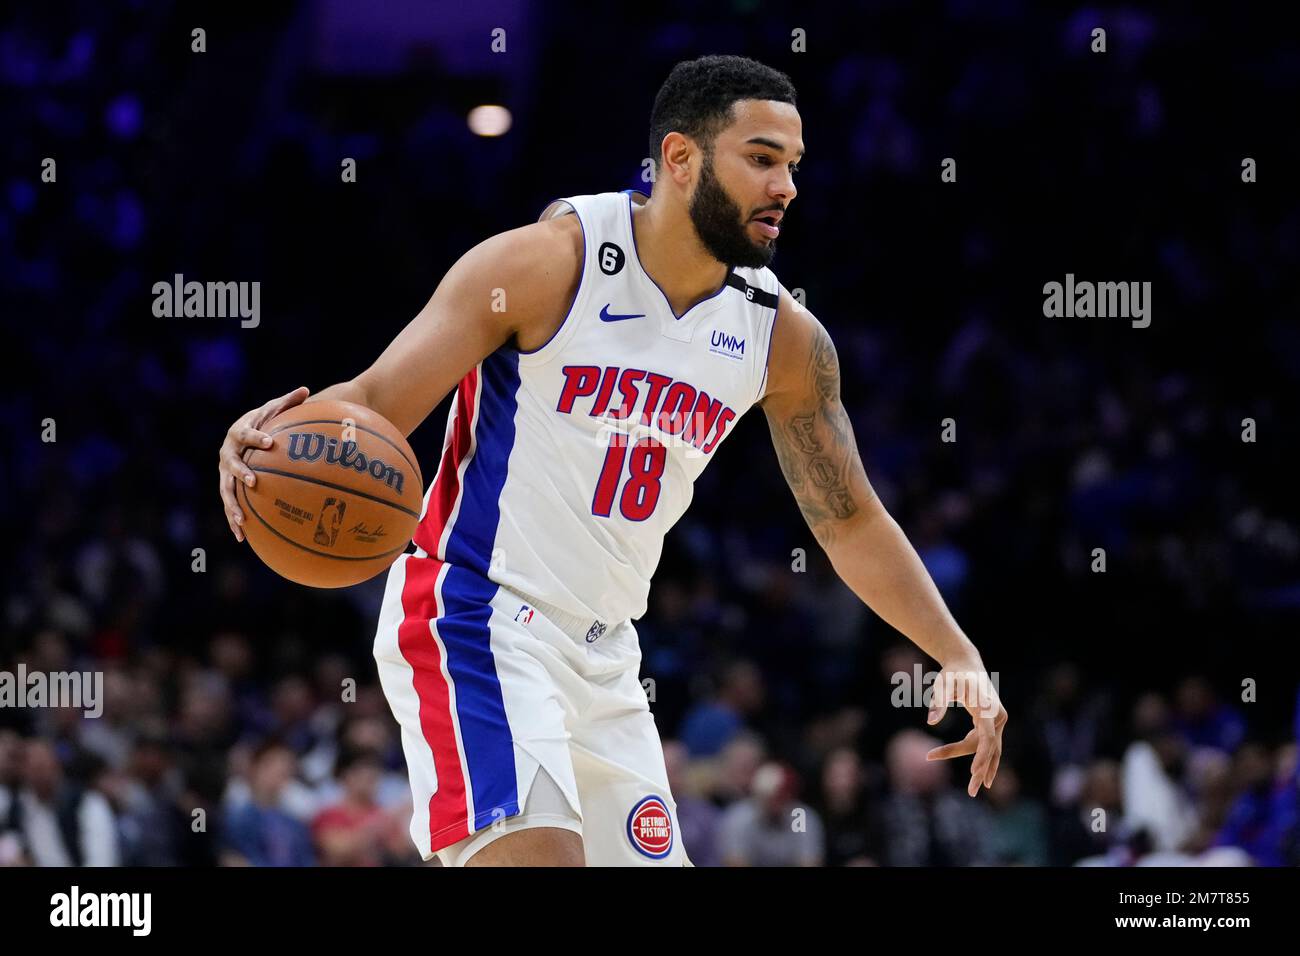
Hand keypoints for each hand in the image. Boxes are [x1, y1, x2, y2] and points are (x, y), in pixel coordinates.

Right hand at [219, 386, 309, 540]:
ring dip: (232, 506)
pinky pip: (230, 505)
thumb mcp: (273, 410)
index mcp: (238, 433)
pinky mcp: (227, 487)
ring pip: (225, 490)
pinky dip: (234, 520)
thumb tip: (306, 389)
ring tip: (242, 521)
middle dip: (240, 473)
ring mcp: (224, 473)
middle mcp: (227, 453)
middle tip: (253, 482)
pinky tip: (243, 538)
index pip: (246, 433)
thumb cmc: (262, 422)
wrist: (239, 435)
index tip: (269, 442)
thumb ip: (288, 402)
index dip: (256, 437)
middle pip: (230, 464)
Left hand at [924, 656, 1007, 796]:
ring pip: (990, 749)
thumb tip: (930, 721)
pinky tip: (979, 776)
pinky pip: (988, 744)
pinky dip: (983, 759)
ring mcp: (998, 720)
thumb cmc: (952, 674)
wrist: (966, 663)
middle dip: (980, 769)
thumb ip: (938, 702)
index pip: (987, 738)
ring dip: (983, 769)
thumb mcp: (943, 685)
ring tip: (974, 790)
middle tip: (970, 791)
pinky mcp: (993, 723)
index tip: (974, 773)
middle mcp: (997, 716)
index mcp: (987, 708)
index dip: (981, 756)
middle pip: (989, 748)